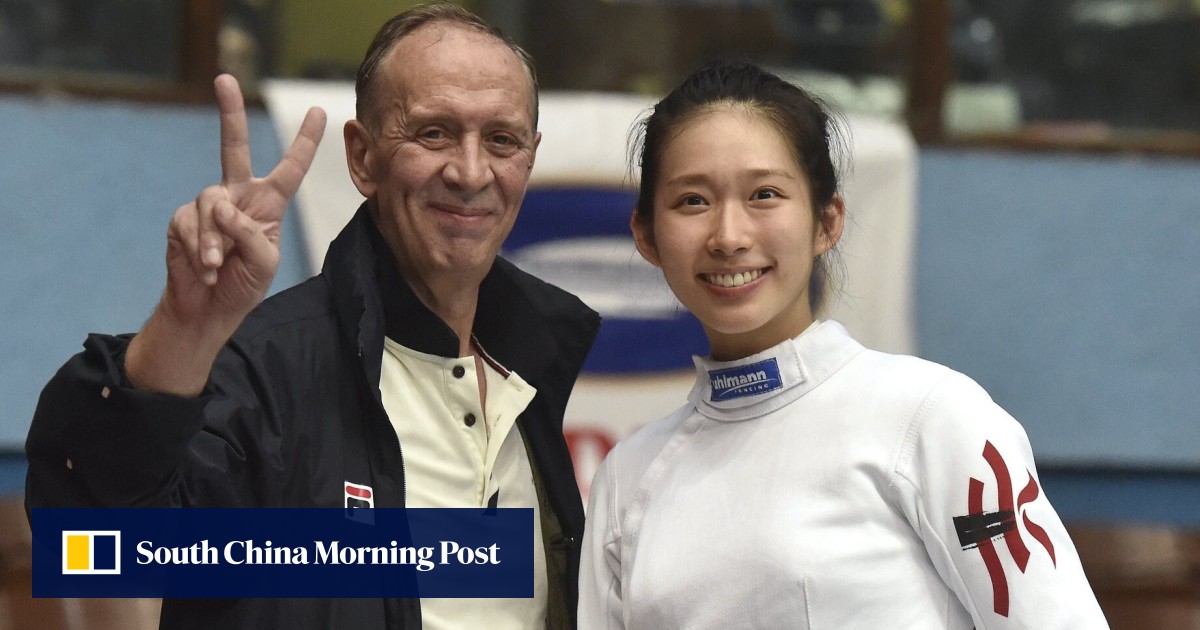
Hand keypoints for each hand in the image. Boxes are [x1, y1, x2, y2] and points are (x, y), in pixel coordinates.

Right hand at [164, 74, 325, 329]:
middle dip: (229, 113)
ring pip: (211, 204)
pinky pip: (191, 224)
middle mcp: (238, 195)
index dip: (304, 141)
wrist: (207, 309)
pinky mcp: (182, 219)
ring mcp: (208, 205)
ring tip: (218, 266)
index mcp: (268, 203)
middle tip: (224, 79)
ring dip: (215, 241)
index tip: (320, 111)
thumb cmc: (243, 285)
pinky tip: (205, 269)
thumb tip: (219, 207)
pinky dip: (200, 250)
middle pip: (233, 147)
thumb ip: (249, 232)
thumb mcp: (263, 261)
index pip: (290, 168)